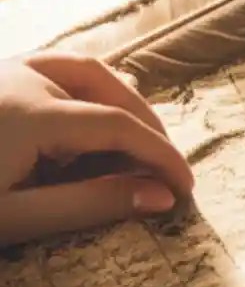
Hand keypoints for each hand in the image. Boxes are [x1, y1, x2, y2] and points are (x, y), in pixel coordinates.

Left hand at [0, 52, 192, 246]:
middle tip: (167, 164)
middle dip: (146, 124)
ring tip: (138, 137)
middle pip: (107, 85)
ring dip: (119, 98)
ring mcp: (3, 73)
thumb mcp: (15, 218)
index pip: (118, 124)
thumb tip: (162, 197)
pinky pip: (54, 68)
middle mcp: (20, 77)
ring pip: (82, 69)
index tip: (185, 187)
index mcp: (30, 111)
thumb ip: (89, 204)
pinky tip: (91, 115)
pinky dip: (86, 88)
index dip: (159, 154)